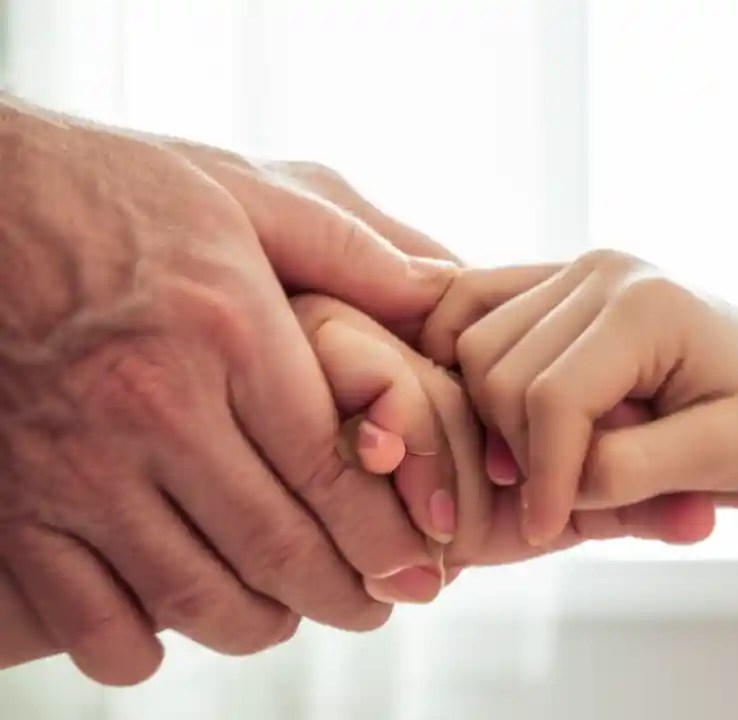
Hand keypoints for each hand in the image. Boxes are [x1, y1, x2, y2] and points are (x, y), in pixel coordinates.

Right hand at [0, 98, 455, 682]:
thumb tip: (441, 293)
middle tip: (378, 607)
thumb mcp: (243, 193)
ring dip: (258, 627)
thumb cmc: (113, 191)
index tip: (420, 569)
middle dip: (344, 596)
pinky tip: (175, 628)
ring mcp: (73, 462)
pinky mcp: (9, 502)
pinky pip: (84, 617)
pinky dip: (141, 647)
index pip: (330, 469)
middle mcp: (152, 404)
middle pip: (274, 546)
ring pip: (191, 594)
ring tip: (292, 615)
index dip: (387, 537)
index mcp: (227, 329)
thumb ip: (350, 248)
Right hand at [421, 250, 737, 544]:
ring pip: (476, 347)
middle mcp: (604, 268)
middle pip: (500, 371)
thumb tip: (554, 482)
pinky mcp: (561, 281)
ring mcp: (579, 268)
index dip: (544, 476)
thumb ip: (633, 472)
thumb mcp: (721, 459)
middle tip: (563, 498)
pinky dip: (466, 362)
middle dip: (521, 449)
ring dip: (498, 416)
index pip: (553, 397)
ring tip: (557, 462)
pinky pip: (473, 311)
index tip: (549, 532)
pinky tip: (500, 418)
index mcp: (648, 303)